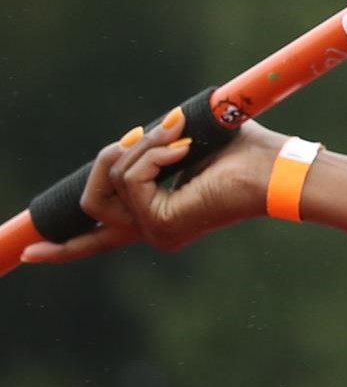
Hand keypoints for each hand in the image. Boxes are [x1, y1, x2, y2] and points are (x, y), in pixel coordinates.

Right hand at [16, 110, 287, 264]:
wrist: (278, 170)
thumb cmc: (248, 153)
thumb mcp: (188, 144)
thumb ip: (156, 147)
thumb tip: (132, 138)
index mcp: (158, 216)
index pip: (97, 241)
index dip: (62, 248)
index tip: (26, 252)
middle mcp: (152, 231)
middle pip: (90, 201)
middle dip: (112, 158)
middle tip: (154, 134)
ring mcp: (154, 232)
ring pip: (107, 184)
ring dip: (139, 149)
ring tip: (178, 137)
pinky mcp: (159, 223)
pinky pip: (129, 179)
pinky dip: (152, 155)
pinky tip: (184, 149)